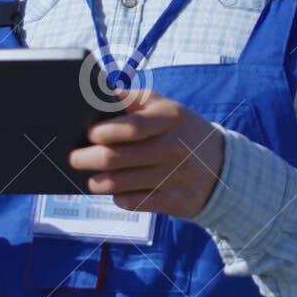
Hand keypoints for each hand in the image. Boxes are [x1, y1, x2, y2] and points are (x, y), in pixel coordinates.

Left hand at [68, 90, 225, 218]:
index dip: (105, 131)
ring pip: (118, 185)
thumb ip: (133, 99)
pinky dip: (118, 197)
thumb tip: (96, 94)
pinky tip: (117, 190)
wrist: (222, 166)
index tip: (89, 134)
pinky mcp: (174, 201)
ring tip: (91, 177)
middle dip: (86, 159)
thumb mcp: (166, 108)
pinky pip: (133, 203)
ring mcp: (174, 177)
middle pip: (116, 159)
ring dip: (96, 182)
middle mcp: (174, 148)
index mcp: (171, 119)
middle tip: (73, 159)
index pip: (132, 127)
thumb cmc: (181, 131)